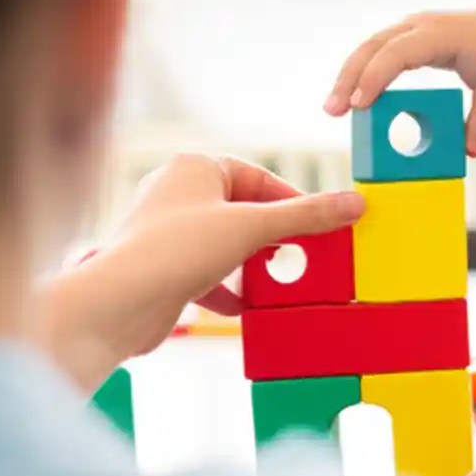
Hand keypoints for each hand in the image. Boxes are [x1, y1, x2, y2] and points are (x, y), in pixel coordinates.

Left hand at [42, 154, 363, 381]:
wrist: (120, 302)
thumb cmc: (177, 249)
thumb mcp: (252, 228)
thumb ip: (305, 216)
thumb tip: (355, 203)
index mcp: (194, 167)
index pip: (256, 176)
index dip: (290, 200)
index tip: (320, 223)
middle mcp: (177, 193)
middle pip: (241, 211)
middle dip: (272, 237)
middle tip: (304, 255)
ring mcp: (167, 232)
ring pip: (224, 244)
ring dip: (251, 265)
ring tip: (279, 282)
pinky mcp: (162, 268)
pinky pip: (205, 273)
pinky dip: (227, 289)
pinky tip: (243, 308)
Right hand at [324, 9, 475, 156]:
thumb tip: (468, 152)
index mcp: (440, 33)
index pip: (398, 52)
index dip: (375, 77)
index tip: (359, 105)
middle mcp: (420, 26)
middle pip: (373, 47)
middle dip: (350, 78)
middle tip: (332, 110)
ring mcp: (411, 29)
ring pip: (369, 48)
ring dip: (349, 76)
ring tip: (333, 108)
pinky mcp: (409, 39)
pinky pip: (377, 54)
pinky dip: (362, 74)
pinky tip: (351, 99)